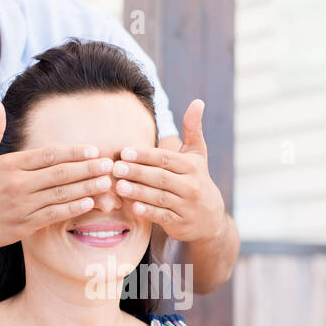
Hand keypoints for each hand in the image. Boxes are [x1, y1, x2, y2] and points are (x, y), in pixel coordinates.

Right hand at [0, 102, 116, 251]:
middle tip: (109, 164)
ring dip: (87, 188)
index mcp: (10, 164)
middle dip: (88, 168)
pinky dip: (73, 209)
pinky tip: (90, 203)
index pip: (48, 155)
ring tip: (107, 182)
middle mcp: (18, 184)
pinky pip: (53, 215)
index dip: (73, 152)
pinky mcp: (22, 226)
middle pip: (60, 173)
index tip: (93, 149)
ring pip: (61, 195)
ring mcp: (21, 206)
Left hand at [112, 99, 227, 243]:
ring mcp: (187, 206)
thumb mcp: (197, 155)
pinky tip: (133, 208)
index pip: (165, 159)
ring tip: (118, 187)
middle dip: (137, 172)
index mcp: (191, 166)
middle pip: (160, 177)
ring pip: (160, 197)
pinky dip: (148, 212)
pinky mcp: (181, 224)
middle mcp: (191, 186)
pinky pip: (163, 217)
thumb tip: (198, 101)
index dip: (144, 155)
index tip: (124, 152)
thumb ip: (193, 129)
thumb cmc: (197, 180)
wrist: (210, 219)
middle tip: (115, 168)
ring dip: (138, 192)